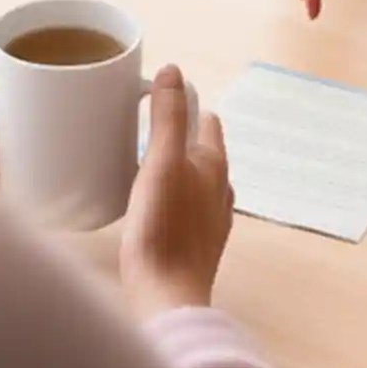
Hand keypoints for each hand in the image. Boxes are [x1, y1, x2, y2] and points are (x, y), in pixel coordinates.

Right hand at [120, 65, 232, 316]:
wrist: (167, 295)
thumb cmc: (163, 229)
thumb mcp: (161, 162)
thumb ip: (168, 117)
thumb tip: (174, 71)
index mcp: (214, 165)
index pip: (206, 120)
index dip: (186, 104)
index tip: (159, 98)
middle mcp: (220, 190)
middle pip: (203, 149)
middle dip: (181, 134)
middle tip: (146, 127)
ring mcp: (211, 218)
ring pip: (197, 179)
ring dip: (177, 166)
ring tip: (147, 162)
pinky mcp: (196, 243)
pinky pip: (187, 207)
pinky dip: (173, 195)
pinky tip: (154, 205)